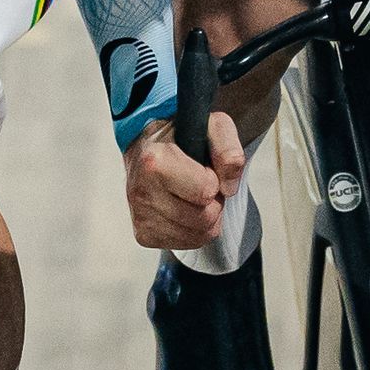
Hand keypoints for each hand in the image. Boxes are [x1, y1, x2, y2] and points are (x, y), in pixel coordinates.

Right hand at [123, 111, 246, 248]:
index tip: (201, 167)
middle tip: (200, 183)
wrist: (148, 145)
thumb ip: (229, 149)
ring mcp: (140, 216)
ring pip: (198, 236)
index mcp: (153, 162)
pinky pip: (187, 243)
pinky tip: (182, 208)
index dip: (213, 178)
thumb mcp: (213, 126)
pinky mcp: (143, 235)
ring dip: (205, 217)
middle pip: (204, 219)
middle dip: (212, 201)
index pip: (205, 191)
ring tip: (191, 195)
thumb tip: (228, 187)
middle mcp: (141, 192)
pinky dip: (193, 229)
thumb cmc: (182, 136)